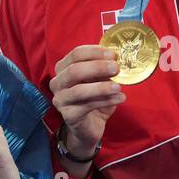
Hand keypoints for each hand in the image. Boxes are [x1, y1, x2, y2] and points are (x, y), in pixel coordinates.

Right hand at [48, 45, 124, 159]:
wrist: (89, 126)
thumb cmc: (94, 99)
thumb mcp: (100, 81)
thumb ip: (104, 70)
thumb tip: (116, 59)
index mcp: (64, 69)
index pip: (76, 54)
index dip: (94, 52)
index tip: (113, 54)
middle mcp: (58, 82)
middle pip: (74, 70)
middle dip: (97, 67)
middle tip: (116, 68)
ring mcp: (61, 100)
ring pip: (79, 90)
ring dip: (102, 87)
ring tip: (119, 87)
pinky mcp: (69, 115)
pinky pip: (87, 106)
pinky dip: (106, 101)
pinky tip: (120, 98)